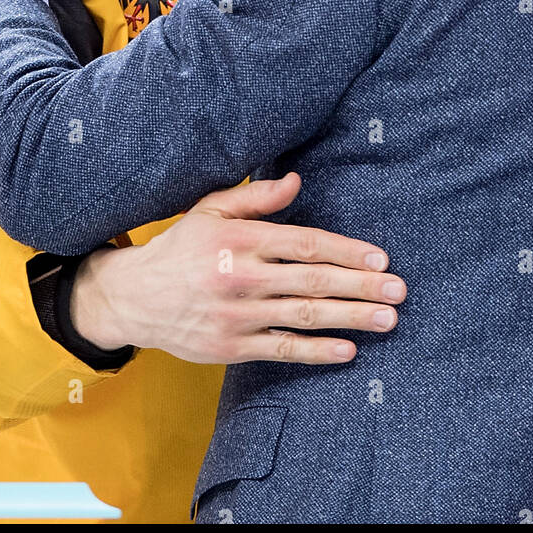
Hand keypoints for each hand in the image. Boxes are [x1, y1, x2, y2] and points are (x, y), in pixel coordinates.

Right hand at [70, 173, 406, 364]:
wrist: (134, 298)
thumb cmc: (181, 247)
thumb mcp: (211, 209)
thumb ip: (257, 197)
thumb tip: (297, 180)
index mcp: (240, 238)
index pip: (305, 244)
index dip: (346, 251)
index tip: (380, 258)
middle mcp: (241, 276)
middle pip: (313, 281)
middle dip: (361, 286)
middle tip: (399, 290)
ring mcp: (237, 315)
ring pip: (304, 316)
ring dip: (351, 318)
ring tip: (387, 320)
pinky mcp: (231, 347)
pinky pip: (282, 350)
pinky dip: (317, 352)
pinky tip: (348, 349)